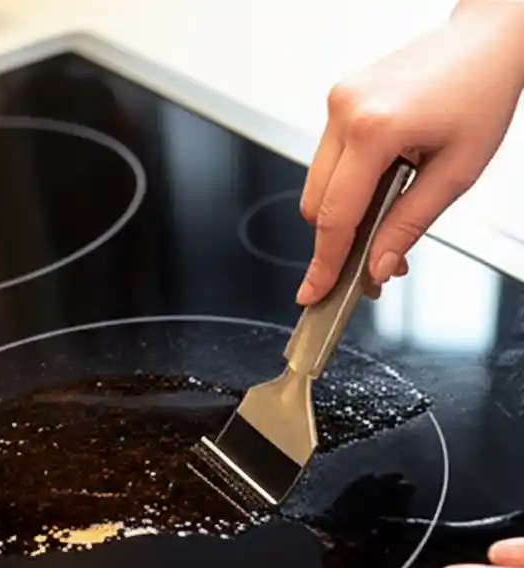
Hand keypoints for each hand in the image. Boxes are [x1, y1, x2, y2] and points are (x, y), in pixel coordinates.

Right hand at [298, 0, 523, 304]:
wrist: (487, 41)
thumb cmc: (482, 94)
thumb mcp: (457, 172)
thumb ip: (410, 224)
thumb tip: (379, 267)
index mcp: (374, 129)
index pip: (336, 215)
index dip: (325, 262)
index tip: (314, 294)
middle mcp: (344, 112)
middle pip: (317, 204)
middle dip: (339, 241)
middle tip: (374, 267)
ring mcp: (336, 102)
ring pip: (318, 182)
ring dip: (345, 211)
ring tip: (389, 216)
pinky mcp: (338, 99)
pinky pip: (329, 157)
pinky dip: (348, 182)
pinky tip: (383, 182)